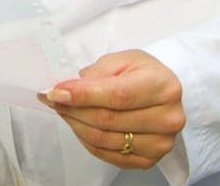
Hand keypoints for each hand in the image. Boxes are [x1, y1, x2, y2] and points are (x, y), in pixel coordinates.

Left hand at [38, 50, 184, 169]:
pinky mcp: (149, 160)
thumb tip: (70, 88)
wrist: (164, 92)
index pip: (117, 95)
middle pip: (107, 120)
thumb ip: (99, 72)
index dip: (83, 95)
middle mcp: (167, 118)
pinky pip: (108, 155)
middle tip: (52, 98)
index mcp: (163, 86)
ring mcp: (160, 143)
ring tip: (62, 109)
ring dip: (75, 124)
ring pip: (104, 140)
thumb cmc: (144, 73)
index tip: (56, 91)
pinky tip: (78, 124)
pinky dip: (86, 140)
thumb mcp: (124, 59)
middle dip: (73, 109)